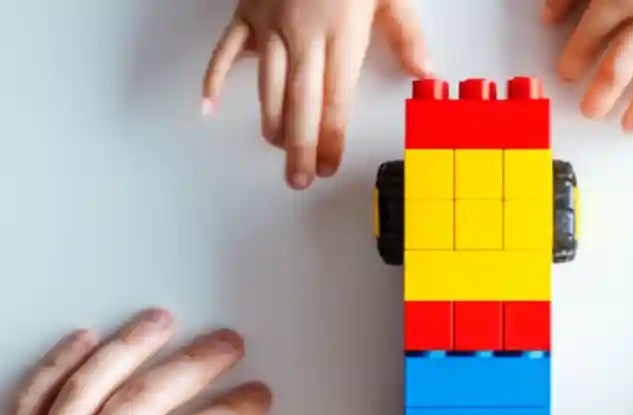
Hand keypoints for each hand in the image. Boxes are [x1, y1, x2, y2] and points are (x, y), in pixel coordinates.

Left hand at [0, 310, 271, 414]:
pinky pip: (30, 403)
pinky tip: (79, 343)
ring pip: (88, 385)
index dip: (233, 413)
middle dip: (195, 364)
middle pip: (147, 398)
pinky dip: (55, 366)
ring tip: (160, 322)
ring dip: (129, 346)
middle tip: (225, 345)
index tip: (254, 397)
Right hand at [202, 0, 431, 189]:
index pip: (335, 99)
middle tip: (300, 180)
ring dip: (271, 122)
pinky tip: (207, 108)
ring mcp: (269, 24)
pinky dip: (213, 78)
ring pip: (266, 84)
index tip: (329, 165)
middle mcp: (301, 35)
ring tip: (279, 152)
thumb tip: (425, 71)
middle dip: (300, 146)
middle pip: (299, 102)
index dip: (331, 137)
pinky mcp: (247, 11)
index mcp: (339, 34)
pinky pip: (225, 49)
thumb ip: (407, 32)